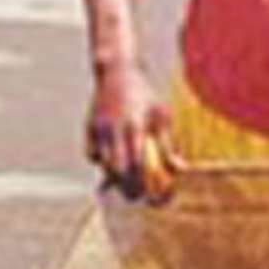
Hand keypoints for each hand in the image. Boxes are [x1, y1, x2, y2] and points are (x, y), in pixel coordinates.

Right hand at [85, 62, 170, 197]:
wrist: (117, 71)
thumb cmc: (145, 95)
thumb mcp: (162, 115)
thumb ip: (168, 144)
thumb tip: (179, 169)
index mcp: (135, 126)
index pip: (138, 165)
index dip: (144, 184)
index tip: (151, 197)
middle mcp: (114, 128)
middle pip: (117, 169)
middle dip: (127, 186)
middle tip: (137, 195)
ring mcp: (99, 128)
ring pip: (103, 164)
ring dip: (114, 176)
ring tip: (126, 180)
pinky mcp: (89, 128)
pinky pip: (92, 154)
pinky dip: (101, 162)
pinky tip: (112, 161)